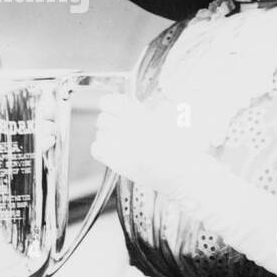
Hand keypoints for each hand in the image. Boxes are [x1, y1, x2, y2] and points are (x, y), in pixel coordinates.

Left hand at [90, 93, 207, 196]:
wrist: (180, 174)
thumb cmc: (176, 148)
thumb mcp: (165, 120)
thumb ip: (146, 110)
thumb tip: (123, 105)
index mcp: (139, 117)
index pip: (108, 102)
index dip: (109, 103)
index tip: (112, 106)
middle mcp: (126, 130)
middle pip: (102, 119)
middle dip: (110, 121)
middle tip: (121, 127)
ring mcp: (120, 148)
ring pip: (99, 134)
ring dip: (107, 135)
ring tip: (121, 140)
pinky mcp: (116, 164)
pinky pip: (96, 149)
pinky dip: (102, 149)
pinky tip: (114, 151)